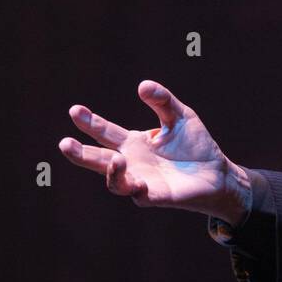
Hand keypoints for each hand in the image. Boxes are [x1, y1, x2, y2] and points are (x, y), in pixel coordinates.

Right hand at [58, 80, 250, 224]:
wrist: (217, 172)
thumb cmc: (196, 145)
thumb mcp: (180, 116)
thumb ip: (163, 101)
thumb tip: (143, 85)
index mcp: (132, 143)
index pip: (104, 132)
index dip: (89, 122)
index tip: (75, 110)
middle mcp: (131, 163)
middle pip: (98, 159)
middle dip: (80, 154)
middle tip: (64, 144)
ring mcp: (141, 181)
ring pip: (115, 182)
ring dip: (111, 172)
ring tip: (115, 159)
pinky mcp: (157, 196)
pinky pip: (142, 195)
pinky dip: (138, 188)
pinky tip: (140, 182)